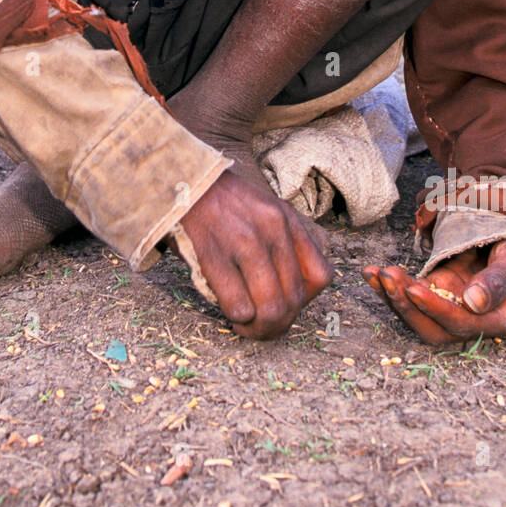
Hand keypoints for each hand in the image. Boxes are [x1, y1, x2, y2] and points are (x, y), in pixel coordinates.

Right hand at [181, 171, 332, 338]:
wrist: (185, 178)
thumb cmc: (224, 203)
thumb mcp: (266, 211)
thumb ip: (283, 244)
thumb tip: (289, 293)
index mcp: (289, 220)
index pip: (320, 275)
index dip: (305, 301)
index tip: (285, 305)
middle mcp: (273, 229)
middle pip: (295, 298)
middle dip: (279, 324)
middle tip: (261, 328)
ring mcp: (245, 240)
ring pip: (272, 306)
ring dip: (259, 328)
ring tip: (245, 326)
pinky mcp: (214, 251)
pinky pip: (238, 303)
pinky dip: (237, 317)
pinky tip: (231, 313)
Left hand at [363, 240, 505, 345]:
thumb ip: (500, 281)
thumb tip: (473, 303)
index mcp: (504, 320)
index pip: (465, 325)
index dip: (438, 310)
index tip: (414, 289)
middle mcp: (476, 322)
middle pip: (436, 329)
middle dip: (407, 307)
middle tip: (387, 278)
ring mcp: (455, 309)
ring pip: (419, 315)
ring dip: (394, 297)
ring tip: (374, 273)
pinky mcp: (441, 293)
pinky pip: (413, 296)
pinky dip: (392, 286)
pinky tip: (372, 272)